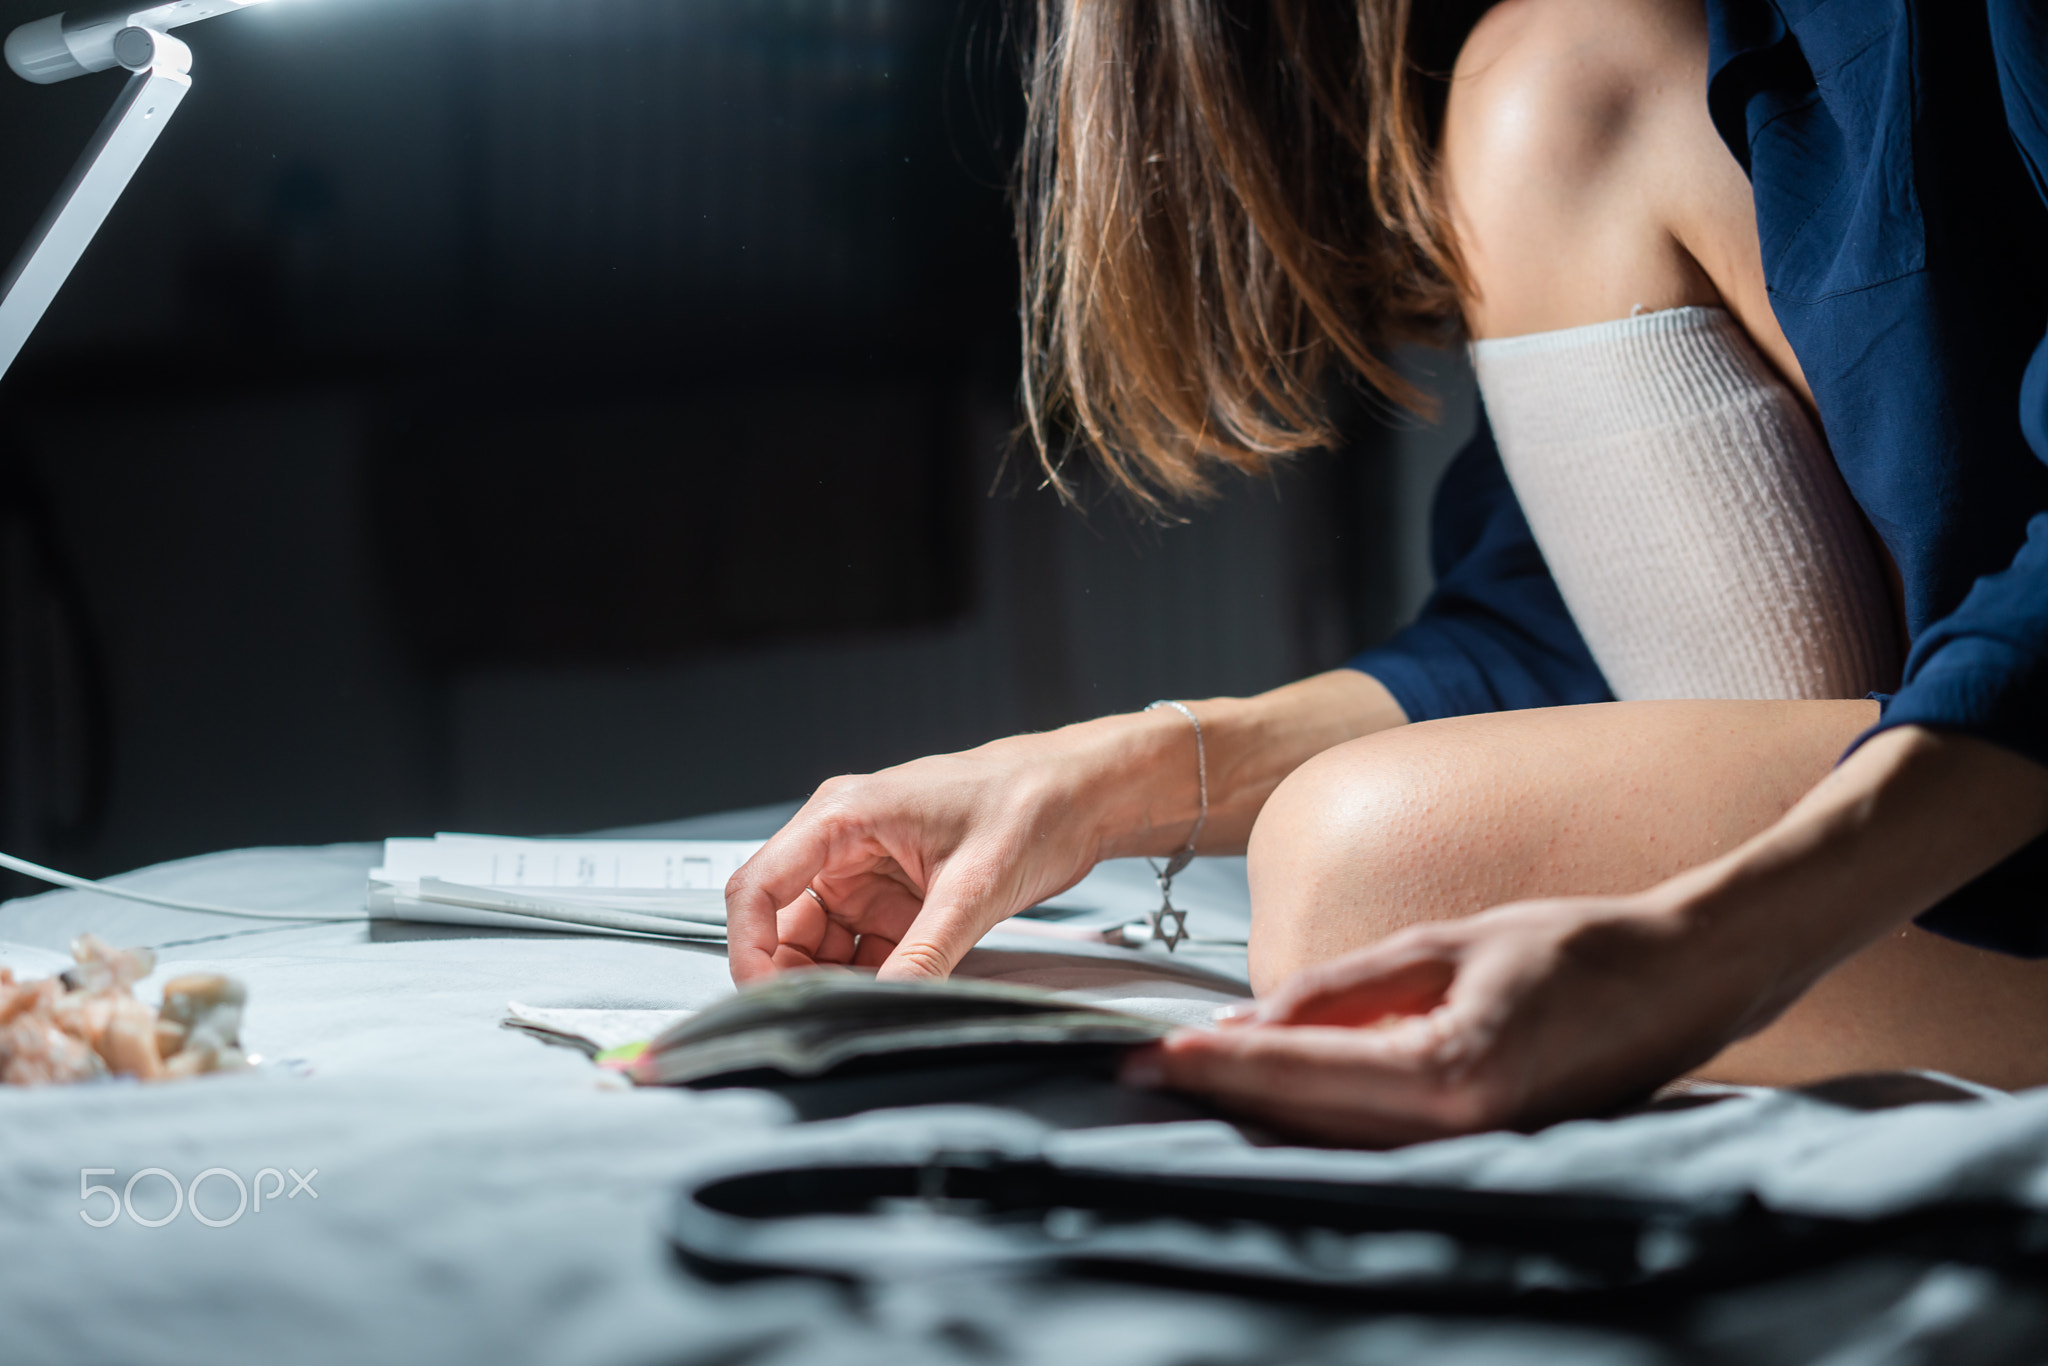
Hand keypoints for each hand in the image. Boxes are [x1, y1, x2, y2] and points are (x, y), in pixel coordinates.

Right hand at [722, 720, 1170, 982]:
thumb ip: (927, 950)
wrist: (1083, 793)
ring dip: (837, 980)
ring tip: (866, 1010)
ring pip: (821, 941)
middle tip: (825, 1019)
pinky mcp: (895, 896)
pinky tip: (892, 995)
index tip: (766, 997)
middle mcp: (844, 842)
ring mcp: (868, 870)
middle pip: (783, 922)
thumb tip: (889, 1001)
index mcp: (844, 816)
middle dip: (796, 975)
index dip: (750, 949)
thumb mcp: (977, 885)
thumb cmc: (1032, 801)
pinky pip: (862, 947)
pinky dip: (870, 975)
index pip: (758, 886)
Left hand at [1125, 893, 1772, 1145]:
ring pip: (1336, 1145)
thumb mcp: (1445, 944)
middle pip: (1308, 1125)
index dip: (1218, 1066)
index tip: (1147, 1056)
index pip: (1303, 1074)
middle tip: (1138, 1074)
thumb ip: (1343, 990)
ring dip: (1259, 1117)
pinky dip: (1317, 1125)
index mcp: (1452, 1074)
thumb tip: (1247, 1022)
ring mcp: (1478, 1157)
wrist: (1690, 980)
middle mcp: (1462, 1132)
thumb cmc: (1577, 947)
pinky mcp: (1486, 1156)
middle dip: (1220, 1096)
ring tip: (1185, 1085)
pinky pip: (1380, 1147)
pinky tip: (1270, 1098)